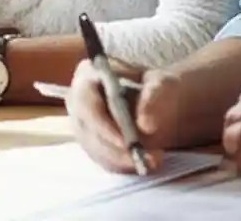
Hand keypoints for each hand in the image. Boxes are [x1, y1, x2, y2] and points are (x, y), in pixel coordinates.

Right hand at [66, 59, 179, 173]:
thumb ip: (155, 97)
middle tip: (143, 158)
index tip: (125, 142)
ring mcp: (82, 124)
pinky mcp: (91, 143)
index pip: (86, 104)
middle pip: (87, 131)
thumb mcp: (162, 84)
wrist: (160, 101)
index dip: (102, 126)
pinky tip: (145, 163)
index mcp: (89, 74)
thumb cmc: (156, 86)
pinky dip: (124, 166)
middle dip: (115, 150)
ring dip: (123, 161)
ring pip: (95, 150)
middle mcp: (78, 100)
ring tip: (153, 160)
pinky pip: (102, 160)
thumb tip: (146, 124)